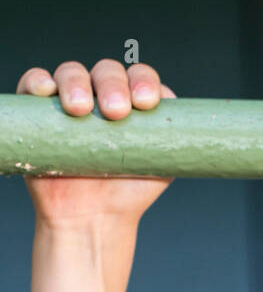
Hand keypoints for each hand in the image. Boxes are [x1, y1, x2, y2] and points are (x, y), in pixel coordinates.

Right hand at [16, 58, 175, 227]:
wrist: (94, 220)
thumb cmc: (130, 192)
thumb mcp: (162, 166)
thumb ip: (177, 141)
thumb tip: (199, 127)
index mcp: (134, 101)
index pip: (140, 77)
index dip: (144, 82)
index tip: (147, 103)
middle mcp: (101, 95)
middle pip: (107, 71)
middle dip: (113, 86)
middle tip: (116, 113)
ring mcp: (69, 101)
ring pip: (72, 73)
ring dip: (76, 83)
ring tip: (81, 110)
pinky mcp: (39, 112)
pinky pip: (33, 83)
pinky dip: (38, 81)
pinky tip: (46, 90)